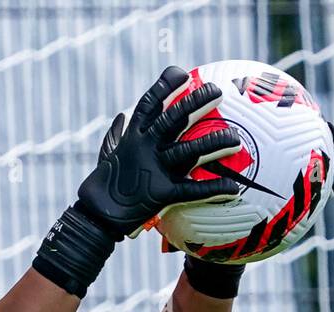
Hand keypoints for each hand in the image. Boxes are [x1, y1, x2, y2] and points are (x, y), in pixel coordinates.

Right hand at [75, 66, 243, 239]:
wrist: (97, 216)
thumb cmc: (103, 184)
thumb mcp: (107, 154)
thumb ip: (116, 135)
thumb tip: (121, 117)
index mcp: (133, 136)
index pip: (150, 103)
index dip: (166, 86)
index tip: (183, 74)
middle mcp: (145, 147)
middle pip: (175, 118)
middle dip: (196, 102)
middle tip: (216, 91)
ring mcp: (154, 169)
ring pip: (190, 151)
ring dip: (215, 143)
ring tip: (236, 138)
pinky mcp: (162, 194)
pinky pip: (193, 191)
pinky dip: (214, 190)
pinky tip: (233, 188)